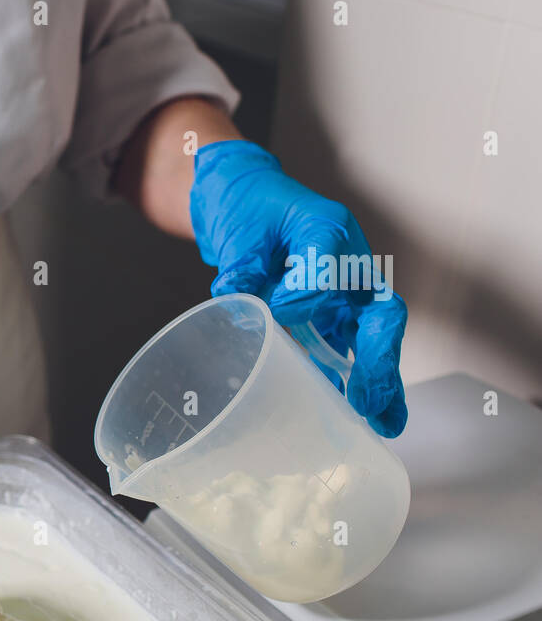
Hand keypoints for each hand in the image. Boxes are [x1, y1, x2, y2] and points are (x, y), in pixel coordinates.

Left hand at [189, 140, 407, 436]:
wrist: (244, 197)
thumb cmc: (247, 205)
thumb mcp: (239, 227)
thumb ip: (241, 263)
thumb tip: (234, 293)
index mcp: (328, 229)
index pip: (331, 268)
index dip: (308, 294)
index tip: (279, 310)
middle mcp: (348, 263)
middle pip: (379, 314)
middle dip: (378, 360)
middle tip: (368, 401)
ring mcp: (345, 291)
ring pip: (374, 339)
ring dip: (381, 380)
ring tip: (386, 423)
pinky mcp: (331, 313)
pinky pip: (349, 348)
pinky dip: (355, 380)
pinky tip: (360, 416)